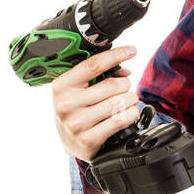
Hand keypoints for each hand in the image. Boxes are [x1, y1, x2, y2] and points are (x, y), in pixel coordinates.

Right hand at [51, 45, 139, 161]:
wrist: (70, 143)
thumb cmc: (77, 111)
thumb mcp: (78, 91)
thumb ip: (97, 77)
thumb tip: (124, 72)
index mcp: (62, 86)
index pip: (93, 65)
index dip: (116, 55)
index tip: (131, 51)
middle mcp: (66, 104)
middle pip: (111, 85)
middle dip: (125, 85)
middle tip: (125, 88)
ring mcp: (76, 123)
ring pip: (118, 102)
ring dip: (130, 100)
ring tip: (128, 101)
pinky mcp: (87, 139)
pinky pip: (119, 121)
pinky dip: (131, 114)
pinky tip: (129, 113)